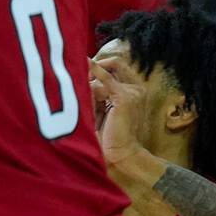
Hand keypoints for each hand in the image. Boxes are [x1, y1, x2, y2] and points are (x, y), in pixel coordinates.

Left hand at [88, 58, 149, 178]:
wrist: (123, 153)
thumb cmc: (110, 133)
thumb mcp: (101, 107)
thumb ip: (95, 91)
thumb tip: (79, 75)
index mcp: (133, 89)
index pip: (116, 67)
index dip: (98, 67)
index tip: (82, 72)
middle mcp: (136, 87)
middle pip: (115, 63)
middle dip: (96, 65)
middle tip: (79, 73)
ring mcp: (133, 91)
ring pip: (107, 72)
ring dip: (91, 81)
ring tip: (84, 100)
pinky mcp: (124, 97)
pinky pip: (106, 77)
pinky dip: (94, 70)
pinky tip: (84, 62)